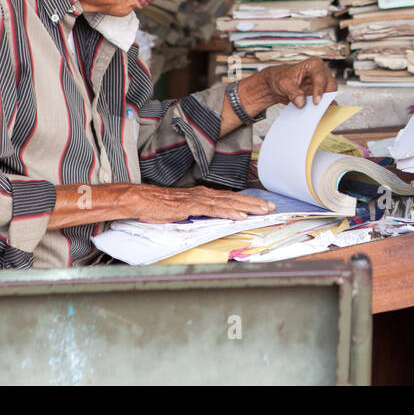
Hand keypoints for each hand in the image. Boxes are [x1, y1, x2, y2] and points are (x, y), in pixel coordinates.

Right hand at [122, 184, 275, 222]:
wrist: (142, 200)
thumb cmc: (159, 206)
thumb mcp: (184, 210)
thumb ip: (198, 213)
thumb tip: (210, 219)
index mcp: (203, 195)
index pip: (230, 198)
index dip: (247, 201)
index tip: (262, 205)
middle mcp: (204, 194)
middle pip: (235, 198)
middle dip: (254, 203)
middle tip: (271, 207)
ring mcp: (199, 199)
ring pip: (229, 203)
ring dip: (247, 207)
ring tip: (262, 211)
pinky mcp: (191, 206)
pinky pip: (214, 210)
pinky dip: (229, 213)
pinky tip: (240, 217)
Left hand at [252, 57, 337, 108]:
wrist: (278, 84)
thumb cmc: (282, 77)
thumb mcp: (284, 83)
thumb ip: (293, 92)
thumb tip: (301, 102)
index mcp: (314, 65)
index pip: (320, 77)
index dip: (319, 90)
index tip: (316, 102)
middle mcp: (321, 73)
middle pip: (330, 86)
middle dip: (325, 98)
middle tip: (318, 109)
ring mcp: (323, 84)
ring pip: (330, 95)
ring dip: (325, 105)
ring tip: (317, 114)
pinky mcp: (321, 95)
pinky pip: (327, 103)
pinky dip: (324, 109)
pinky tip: (318, 115)